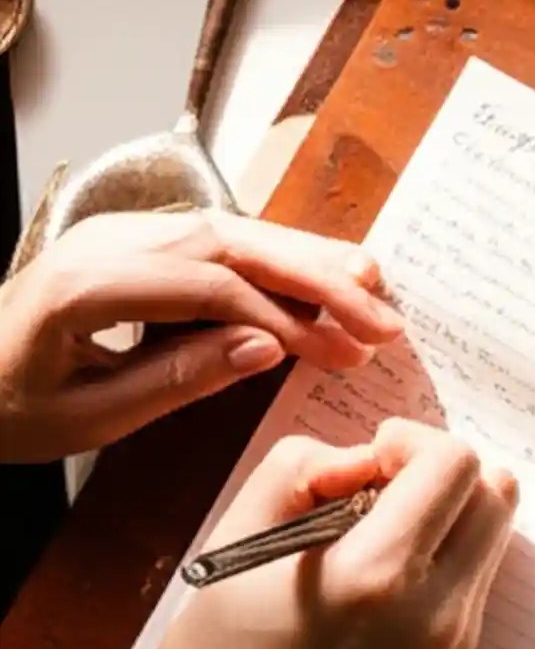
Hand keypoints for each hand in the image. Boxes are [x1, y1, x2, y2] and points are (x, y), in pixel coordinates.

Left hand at [0, 211, 403, 461]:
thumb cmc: (9, 407)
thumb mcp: (88, 418)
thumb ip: (179, 378)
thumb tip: (267, 346)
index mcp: (87, 284)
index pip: (211, 286)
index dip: (287, 318)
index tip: (340, 354)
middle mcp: (111, 239)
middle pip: (235, 242)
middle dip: (319, 278)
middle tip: (383, 317)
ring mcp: (127, 231)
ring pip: (237, 231)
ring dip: (309, 258)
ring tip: (374, 284)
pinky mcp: (141, 240)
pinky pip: (221, 240)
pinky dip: (278, 257)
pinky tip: (322, 271)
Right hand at [154, 419, 517, 648]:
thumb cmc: (223, 642)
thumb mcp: (239, 533)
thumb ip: (306, 465)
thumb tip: (369, 456)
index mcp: (375, 578)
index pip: (455, 465)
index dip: (412, 440)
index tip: (370, 455)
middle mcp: (434, 614)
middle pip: (495, 494)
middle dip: (441, 470)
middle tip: (383, 482)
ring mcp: (454, 644)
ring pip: (497, 532)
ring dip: (452, 508)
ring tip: (385, 525)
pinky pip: (480, 573)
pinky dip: (449, 548)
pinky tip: (390, 565)